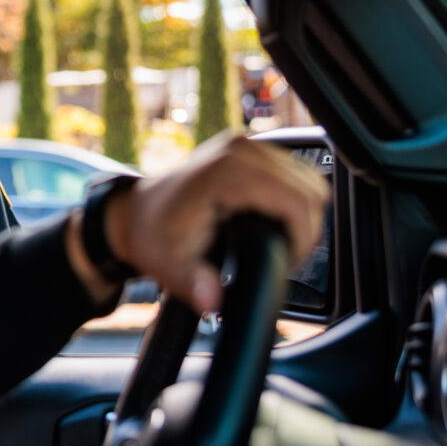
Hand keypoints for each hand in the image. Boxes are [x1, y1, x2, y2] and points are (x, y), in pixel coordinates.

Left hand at [101, 133, 329, 312]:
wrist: (134, 213)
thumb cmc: (152, 236)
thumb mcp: (168, 266)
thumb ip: (193, 284)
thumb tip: (212, 301)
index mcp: (226, 171)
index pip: (297, 201)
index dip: (302, 238)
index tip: (286, 261)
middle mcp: (239, 150)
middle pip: (311, 189)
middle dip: (306, 228)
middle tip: (283, 255)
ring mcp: (245, 144)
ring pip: (309, 179)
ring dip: (303, 214)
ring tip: (279, 241)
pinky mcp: (249, 149)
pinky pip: (295, 173)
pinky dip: (294, 200)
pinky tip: (275, 222)